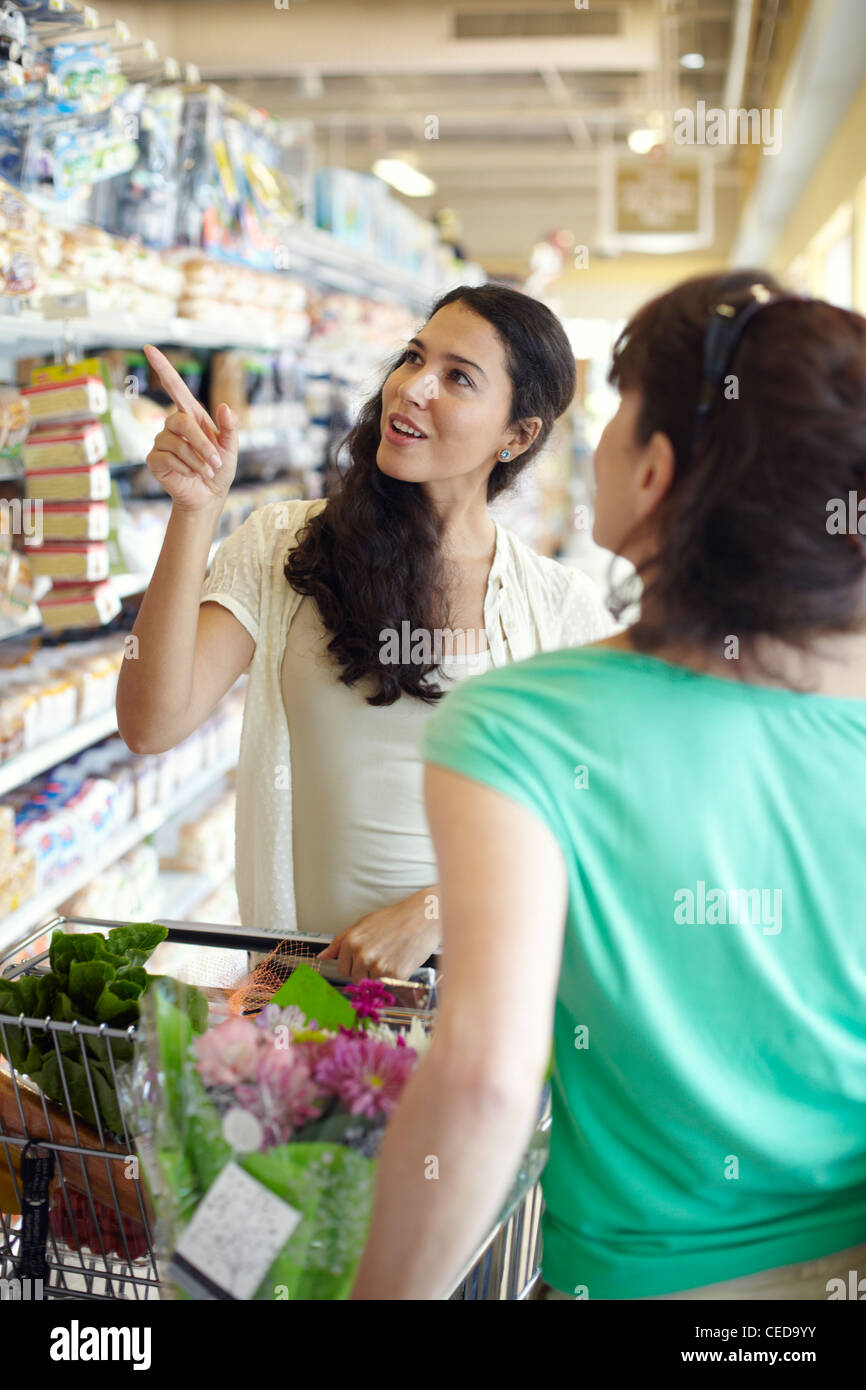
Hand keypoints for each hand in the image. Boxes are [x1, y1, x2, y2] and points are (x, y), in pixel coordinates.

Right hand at [143, 344, 237, 512]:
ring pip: (176, 442)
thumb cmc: (219, 469)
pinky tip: (189, 475)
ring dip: (196, 460)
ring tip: (206, 471)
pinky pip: (167, 458)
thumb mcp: (231, 448)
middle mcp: (173, 425)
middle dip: (202, 443)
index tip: (149, 347)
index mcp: (192, 416)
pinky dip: (185, 468)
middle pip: (181, 421)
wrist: (208, 496)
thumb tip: (225, 407)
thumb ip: (230, 428)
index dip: (163, 367)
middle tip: (215, 462)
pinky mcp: (154, 459)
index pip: (175, 386)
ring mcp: (161, 441)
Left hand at [319, 887, 440, 981]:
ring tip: (392, 955)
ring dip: (380, 975)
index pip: (342, 969)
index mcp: (351, 942)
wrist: (422, 918)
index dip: (354, 964)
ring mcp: (378, 966)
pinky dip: (394, 977)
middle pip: (356, 979)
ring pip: (372, 983)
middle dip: (367, 971)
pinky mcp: (395, 975)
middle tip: (382, 954)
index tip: (366, 956)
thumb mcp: (362, 924)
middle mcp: (362, 955)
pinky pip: (388, 985)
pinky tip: (401, 960)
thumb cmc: (394, 919)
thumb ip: (339, 942)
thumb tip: (322, 957)